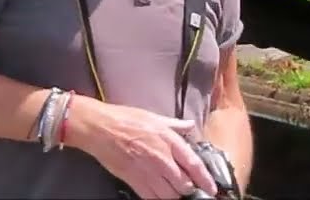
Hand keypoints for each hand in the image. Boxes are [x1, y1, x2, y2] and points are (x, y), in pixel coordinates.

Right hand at [68, 97, 217, 198]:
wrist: (98, 128)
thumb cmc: (124, 118)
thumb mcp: (153, 116)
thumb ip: (174, 125)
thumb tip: (190, 126)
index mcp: (168, 140)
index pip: (194, 164)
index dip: (205, 179)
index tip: (211, 188)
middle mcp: (161, 158)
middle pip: (184, 185)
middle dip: (190, 189)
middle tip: (190, 189)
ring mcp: (147, 172)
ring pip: (170, 195)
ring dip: (175, 196)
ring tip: (176, 193)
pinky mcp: (134, 180)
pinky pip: (152, 197)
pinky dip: (159, 199)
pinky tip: (161, 195)